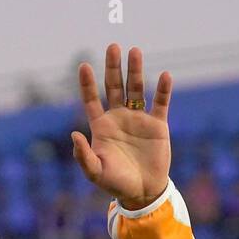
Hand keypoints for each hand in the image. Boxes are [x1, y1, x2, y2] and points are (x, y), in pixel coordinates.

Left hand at [72, 44, 171, 209]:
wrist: (143, 192)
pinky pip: (161, 103)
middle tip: (113, 46)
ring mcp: (139, 119)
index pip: (92, 100)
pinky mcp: (157, 125)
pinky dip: (163, 90)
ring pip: (137, 89)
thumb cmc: (116, 183)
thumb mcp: (95, 172)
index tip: (83, 65)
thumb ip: (83, 155)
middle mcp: (119, 118)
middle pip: (115, 87)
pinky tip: (164, 76)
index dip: (87, 83)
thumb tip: (74, 134)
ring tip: (134, 51)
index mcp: (102, 126)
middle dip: (113, 67)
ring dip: (136, 71)